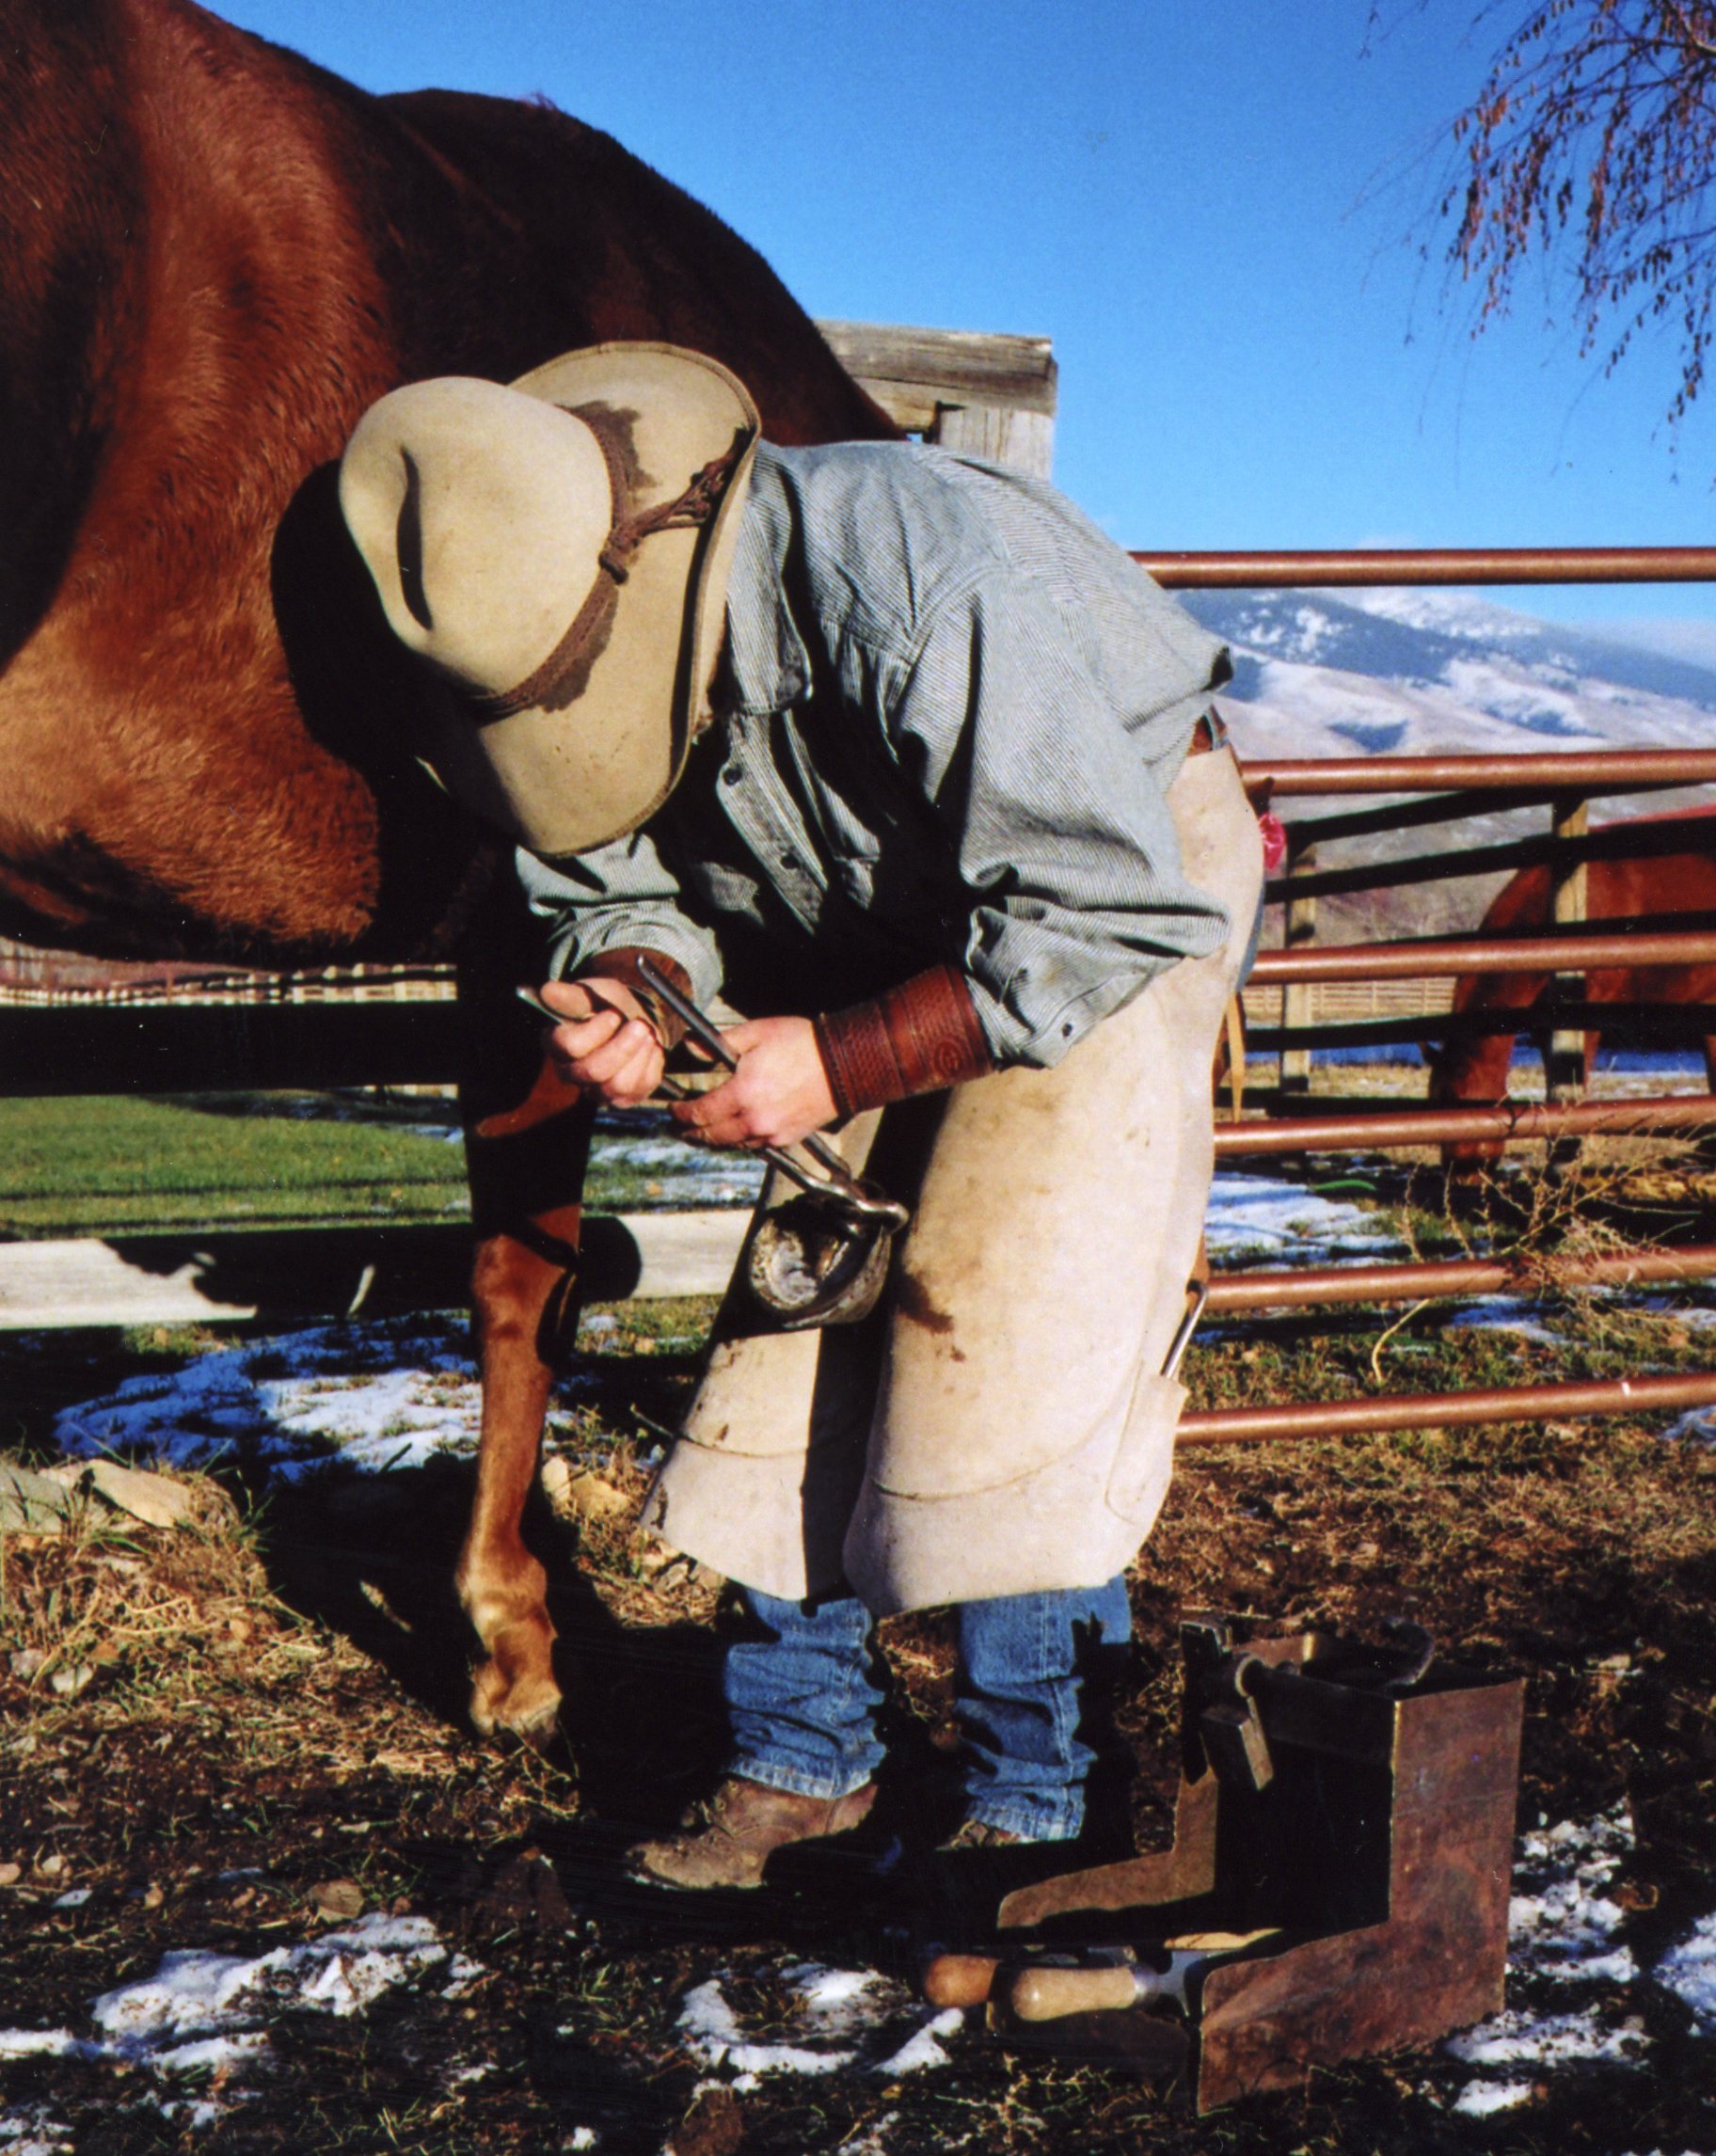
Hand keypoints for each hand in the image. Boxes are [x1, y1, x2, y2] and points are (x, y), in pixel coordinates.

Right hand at [534, 976, 664, 1106]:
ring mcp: (595, 1090)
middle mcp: (571, 1073)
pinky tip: (650, 1047)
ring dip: (639, 1055)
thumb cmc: (607, 1005)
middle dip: (622, 1046)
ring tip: (647, 1033)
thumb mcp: (592, 993)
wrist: (633, 1019)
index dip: (596, 1031)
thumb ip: (571, 995)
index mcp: (556, 1044)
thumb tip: (547, 990)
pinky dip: (651, 1064)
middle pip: (594, 1071)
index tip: (613, 1014)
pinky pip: (640, 1088)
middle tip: (640, 1025)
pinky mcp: (621, 1099)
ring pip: (618, 1085)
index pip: (570, 1046)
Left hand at [671, 1015, 837, 1149]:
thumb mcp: (756, 1033)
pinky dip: (739, 1141)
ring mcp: (772, 1131)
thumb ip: (720, 1041)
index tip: (674, 1111)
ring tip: (702, 1135)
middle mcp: (754, 1118)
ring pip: (733, 1144)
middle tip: (680, 1130)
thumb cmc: (801, 1044)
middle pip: (713, 1135)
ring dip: (714, 1140)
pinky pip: (755, 1145)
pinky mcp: (787, 1137)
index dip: (682, 1114)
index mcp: (743, 1092)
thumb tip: (692, 1045)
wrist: (843, 1065)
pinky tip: (734, 1134)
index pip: (701, 1112)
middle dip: (692, 1133)